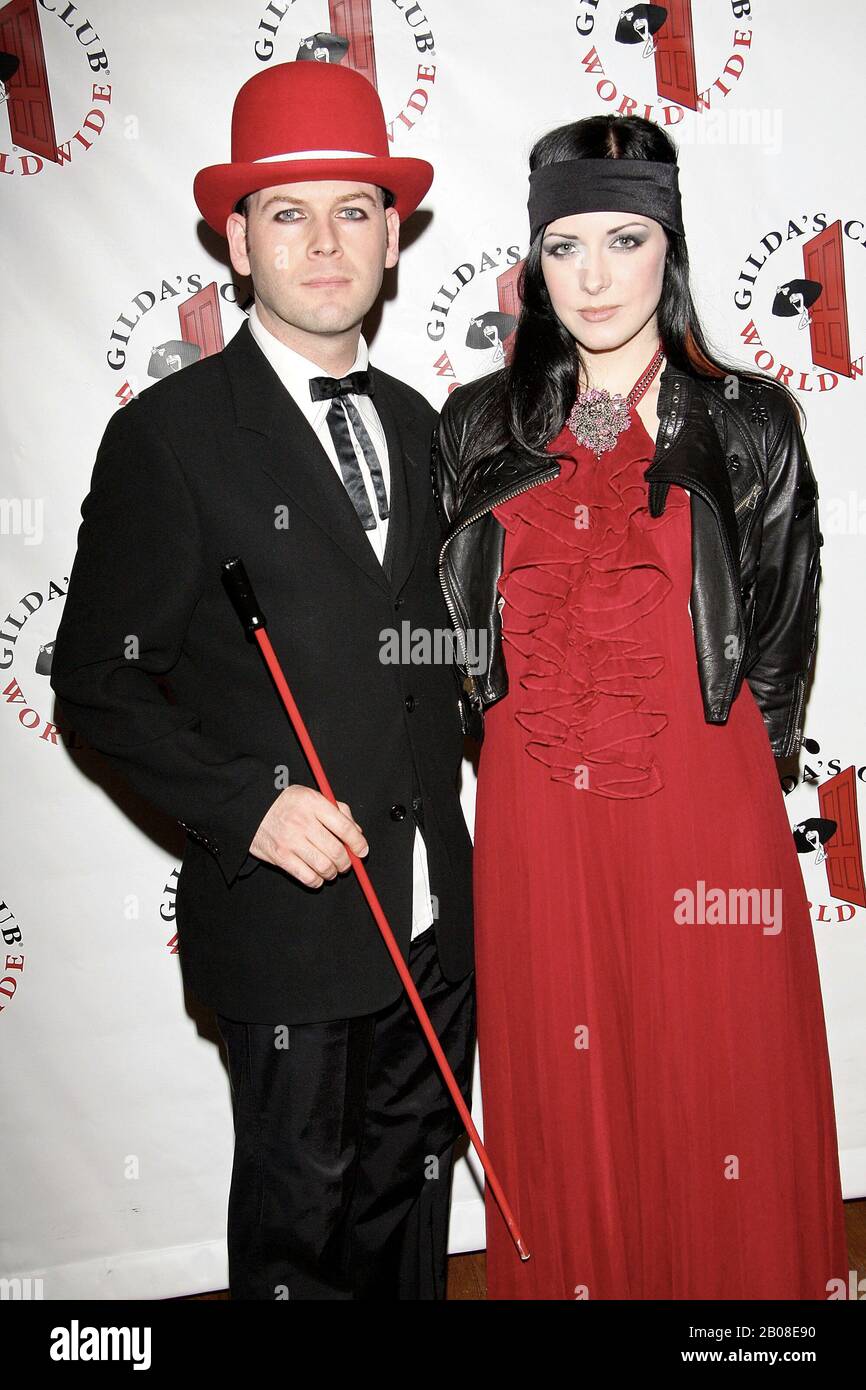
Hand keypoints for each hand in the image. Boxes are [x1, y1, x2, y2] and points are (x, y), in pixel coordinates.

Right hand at [249, 785, 367, 887]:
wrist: (250, 809)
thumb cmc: (287, 803)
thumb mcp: (312, 796)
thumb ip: (338, 811)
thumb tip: (357, 833)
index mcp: (314, 803)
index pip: (344, 827)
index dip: (358, 843)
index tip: (362, 851)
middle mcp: (303, 822)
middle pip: (336, 851)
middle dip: (346, 862)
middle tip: (346, 864)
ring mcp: (290, 841)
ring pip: (324, 866)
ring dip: (333, 873)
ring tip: (331, 870)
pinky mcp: (280, 857)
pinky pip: (307, 877)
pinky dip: (317, 881)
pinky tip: (317, 877)